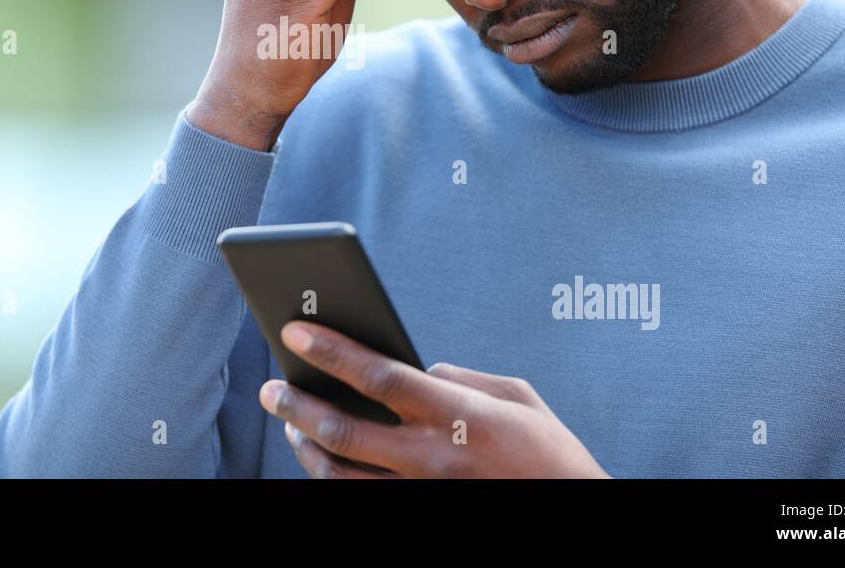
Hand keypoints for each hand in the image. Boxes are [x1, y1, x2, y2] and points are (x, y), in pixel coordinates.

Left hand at [259, 320, 611, 477]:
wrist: (573, 512)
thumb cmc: (549, 453)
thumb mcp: (516, 396)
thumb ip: (460, 377)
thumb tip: (414, 370)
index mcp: (458, 416)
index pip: (379, 376)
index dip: (331, 351)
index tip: (294, 329)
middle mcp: (432, 460)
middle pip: (344, 432)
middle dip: (297, 404)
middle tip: (271, 385)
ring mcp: (421, 494)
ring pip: (341, 476)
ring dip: (306, 445)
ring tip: (289, 420)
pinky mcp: (419, 514)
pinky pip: (362, 497)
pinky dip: (333, 477)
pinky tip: (322, 457)